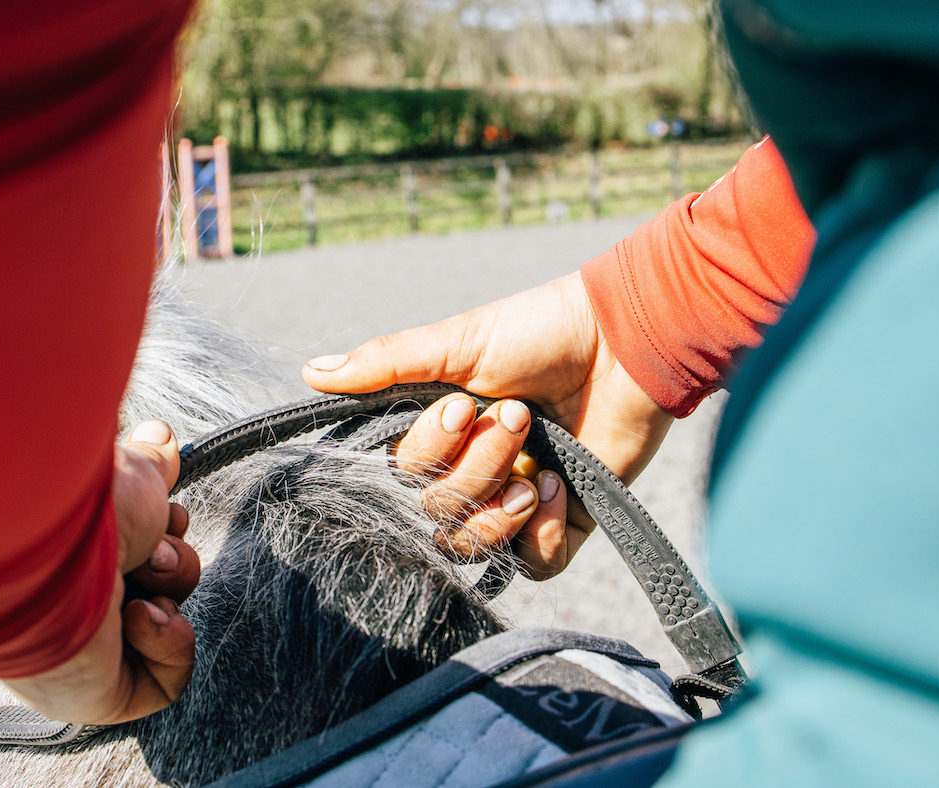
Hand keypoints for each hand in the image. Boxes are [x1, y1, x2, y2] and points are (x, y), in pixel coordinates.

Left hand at [1, 420, 200, 723]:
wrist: (36, 557)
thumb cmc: (70, 510)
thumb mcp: (127, 471)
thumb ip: (149, 462)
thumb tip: (161, 438)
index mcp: (72, 543)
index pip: (132, 542)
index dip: (162, 525)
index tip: (163, 508)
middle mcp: (73, 590)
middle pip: (153, 579)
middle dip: (169, 555)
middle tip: (155, 543)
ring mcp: (85, 641)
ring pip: (162, 621)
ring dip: (167, 592)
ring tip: (139, 577)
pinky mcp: (98, 690)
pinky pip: (163, 680)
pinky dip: (167, 645)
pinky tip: (137, 616)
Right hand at [303, 272, 671, 579]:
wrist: (627, 342)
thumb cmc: (541, 331)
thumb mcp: (457, 343)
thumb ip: (386, 363)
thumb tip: (310, 373)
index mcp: (442, 432)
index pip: (403, 475)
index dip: (431, 451)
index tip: (465, 406)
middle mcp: (472, 470)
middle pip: (435, 514)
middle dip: (475, 469)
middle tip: (519, 418)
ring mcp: (515, 498)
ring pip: (472, 545)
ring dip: (499, 508)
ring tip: (535, 464)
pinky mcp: (564, 521)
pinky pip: (532, 566)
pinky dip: (539, 537)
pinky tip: (555, 489)